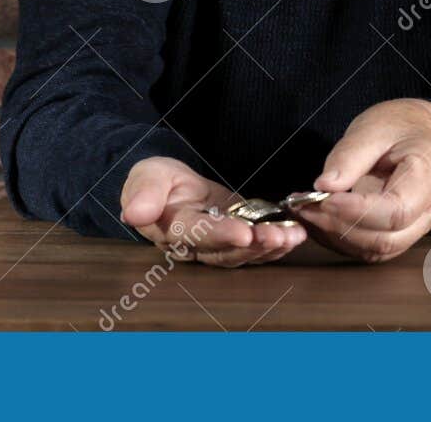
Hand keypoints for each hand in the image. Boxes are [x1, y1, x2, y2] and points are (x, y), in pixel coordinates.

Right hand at [119, 156, 305, 266]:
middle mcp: (197, 246)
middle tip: (278, 235)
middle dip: (255, 245)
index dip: (220, 235)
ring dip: (271, 247)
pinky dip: (278, 241)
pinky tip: (296, 234)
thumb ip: (142, 193)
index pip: (196, 235)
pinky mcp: (236, 238)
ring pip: (246, 254)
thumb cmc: (154, 179)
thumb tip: (133, 213)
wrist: (166, 186)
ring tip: (293, 236)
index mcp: (172, 230)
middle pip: (227, 251)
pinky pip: (257, 245)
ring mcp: (218, 245)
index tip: (244, 233)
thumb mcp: (146, 176)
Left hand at [295, 99, 430, 263]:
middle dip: (339, 226)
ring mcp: (415, 225)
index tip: (324, 198)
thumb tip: (324, 185)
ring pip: (376, 249)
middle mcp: (426, 208)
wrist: (419, 132)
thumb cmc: (400, 126)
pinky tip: (319, 220)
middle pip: (385, 238)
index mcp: (425, 175)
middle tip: (305, 205)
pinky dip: (340, 239)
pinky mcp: (398, 233)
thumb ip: (349, 156)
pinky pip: (369, 248)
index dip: (358, 211)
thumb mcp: (372, 128)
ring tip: (306, 212)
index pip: (396, 210)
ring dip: (335, 236)